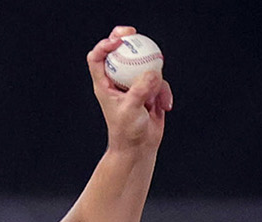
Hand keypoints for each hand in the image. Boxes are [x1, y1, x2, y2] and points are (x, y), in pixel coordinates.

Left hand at [87, 26, 171, 152]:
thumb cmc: (127, 133)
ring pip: (145, 67)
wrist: (139, 148)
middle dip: (127, 40)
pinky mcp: (149, 90)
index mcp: (104, 84)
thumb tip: (152, 72)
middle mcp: (118, 81)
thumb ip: (140, 89)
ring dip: (154, 81)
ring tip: (154, 100)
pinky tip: (164, 107)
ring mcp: (134, 84)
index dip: (104, 44)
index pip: (97, 58)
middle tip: (134, 33)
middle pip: (120, 52)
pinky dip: (164, 93)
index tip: (119, 40)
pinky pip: (160, 83)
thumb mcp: (131, 110)